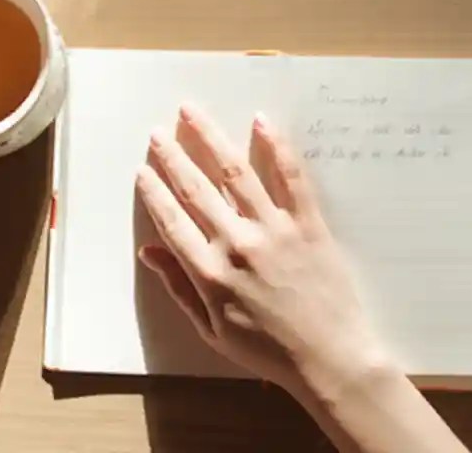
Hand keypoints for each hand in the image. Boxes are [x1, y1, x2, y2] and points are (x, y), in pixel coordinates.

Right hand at [136, 105, 389, 400]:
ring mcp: (275, 231)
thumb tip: (149, 251)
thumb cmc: (267, 351)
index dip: (154, 192)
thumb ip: (180, 288)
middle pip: (197, 190)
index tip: (142, 170)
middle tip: (159, 132)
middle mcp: (238, 245)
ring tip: (192, 112)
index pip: (173, 221)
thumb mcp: (212, 330)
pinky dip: (276, 147)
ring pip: (236, 174)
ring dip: (211, 138)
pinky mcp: (308, 225)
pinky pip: (291, 178)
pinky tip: (261, 121)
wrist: (329, 359)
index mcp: (210, 274)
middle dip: (174, 157)